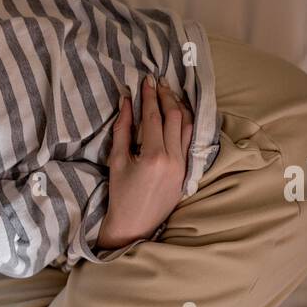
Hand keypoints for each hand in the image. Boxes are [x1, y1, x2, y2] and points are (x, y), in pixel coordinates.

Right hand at [98, 74, 193, 249]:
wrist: (134, 225)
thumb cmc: (121, 195)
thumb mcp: (117, 161)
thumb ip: (122, 130)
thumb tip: (125, 102)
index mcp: (154, 156)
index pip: (154, 117)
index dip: (149, 97)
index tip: (146, 81)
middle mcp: (173, 158)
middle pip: (175, 117)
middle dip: (166, 96)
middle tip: (158, 82)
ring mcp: (183, 165)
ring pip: (188, 127)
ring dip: (179, 107)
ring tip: (170, 94)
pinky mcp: (186, 171)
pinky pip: (190, 141)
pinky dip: (186, 124)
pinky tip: (180, 115)